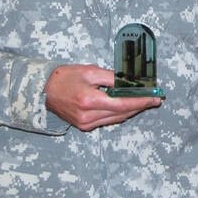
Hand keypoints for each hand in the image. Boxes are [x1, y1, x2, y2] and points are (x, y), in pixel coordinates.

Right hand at [44, 64, 160, 130]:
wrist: (42, 90)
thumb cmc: (65, 77)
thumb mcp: (90, 71)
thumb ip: (113, 78)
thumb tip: (132, 82)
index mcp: (89, 101)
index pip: (123, 104)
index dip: (141, 101)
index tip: (155, 97)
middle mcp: (88, 116)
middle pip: (122, 113)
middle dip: (140, 106)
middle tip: (154, 98)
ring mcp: (86, 123)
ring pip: (117, 118)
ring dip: (131, 110)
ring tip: (144, 101)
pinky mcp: (84, 126)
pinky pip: (108, 121)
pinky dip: (119, 113)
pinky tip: (127, 106)